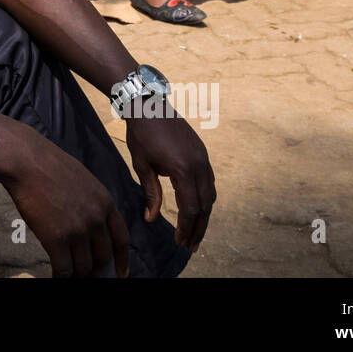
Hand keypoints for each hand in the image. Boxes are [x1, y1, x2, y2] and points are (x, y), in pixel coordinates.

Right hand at [2, 132, 130, 276]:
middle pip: (103, 258)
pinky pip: (64, 269)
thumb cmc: (50, 165)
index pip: (121, 240)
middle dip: (95, 269)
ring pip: (83, 267)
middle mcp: (96, 219)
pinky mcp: (56, 239)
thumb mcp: (84, 180)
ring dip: (76, 274)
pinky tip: (55, 276)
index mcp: (106, 203)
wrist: (27, 161)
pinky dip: (60, 276)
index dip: (122, 261)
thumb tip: (94, 225)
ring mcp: (77, 230)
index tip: (120, 274)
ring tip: (68, 274)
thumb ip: (94, 203)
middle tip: (84, 273)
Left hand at [125, 108, 215, 252]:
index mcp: (183, 170)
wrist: (149, 105)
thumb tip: (151, 219)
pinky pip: (209, 182)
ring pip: (211, 195)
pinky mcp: (202, 153)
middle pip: (205, 206)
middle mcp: (199, 165)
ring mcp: (203, 158)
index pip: (190, 208)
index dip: (185, 228)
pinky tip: (197, 208)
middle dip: (198, 228)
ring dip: (204, 215)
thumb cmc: (141, 135)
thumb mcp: (142, 166)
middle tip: (190, 246)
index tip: (178, 242)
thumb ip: (151, 193)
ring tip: (195, 232)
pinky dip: (205, 198)